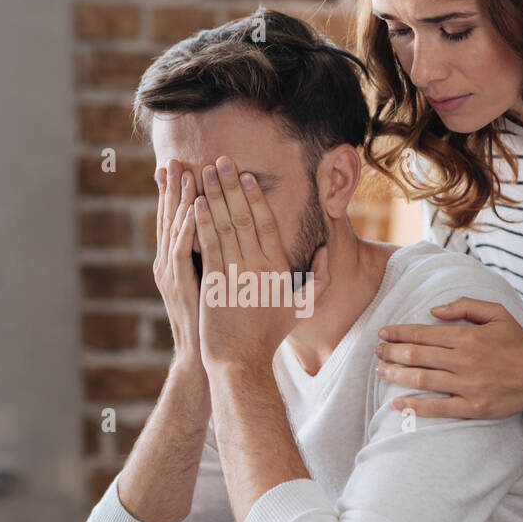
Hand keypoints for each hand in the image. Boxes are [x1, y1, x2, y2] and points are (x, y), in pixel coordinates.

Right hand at [152, 159, 205, 386]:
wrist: (214, 357)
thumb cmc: (221, 323)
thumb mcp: (218, 287)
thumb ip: (221, 260)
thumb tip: (234, 238)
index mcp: (178, 262)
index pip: (179, 220)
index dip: (179, 194)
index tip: (183, 168)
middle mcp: (170, 264)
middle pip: (170, 218)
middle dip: (172, 188)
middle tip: (174, 160)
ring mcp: (172, 274)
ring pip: (174, 229)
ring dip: (179, 200)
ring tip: (184, 173)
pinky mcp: (182, 284)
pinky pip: (182, 251)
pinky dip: (187, 228)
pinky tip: (194, 208)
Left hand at [194, 155, 329, 373]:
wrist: (241, 361)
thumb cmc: (269, 336)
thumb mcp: (300, 308)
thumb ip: (319, 278)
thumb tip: (328, 250)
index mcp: (278, 268)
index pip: (267, 224)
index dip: (255, 197)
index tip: (246, 176)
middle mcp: (258, 267)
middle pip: (244, 217)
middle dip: (231, 186)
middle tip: (221, 160)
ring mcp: (236, 275)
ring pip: (224, 226)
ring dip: (214, 196)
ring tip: (204, 172)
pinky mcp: (214, 284)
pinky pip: (208, 247)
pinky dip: (201, 224)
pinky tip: (194, 204)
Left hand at [373, 297, 522, 418]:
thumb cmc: (517, 344)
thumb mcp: (498, 313)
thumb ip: (466, 306)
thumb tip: (434, 309)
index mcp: (468, 337)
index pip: (424, 333)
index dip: (399, 332)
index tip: (383, 332)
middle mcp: (464, 360)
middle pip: (417, 355)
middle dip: (392, 352)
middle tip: (376, 350)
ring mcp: (468, 385)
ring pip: (422, 379)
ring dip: (396, 375)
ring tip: (379, 371)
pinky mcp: (473, 407)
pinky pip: (438, 407)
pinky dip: (415, 406)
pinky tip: (397, 403)